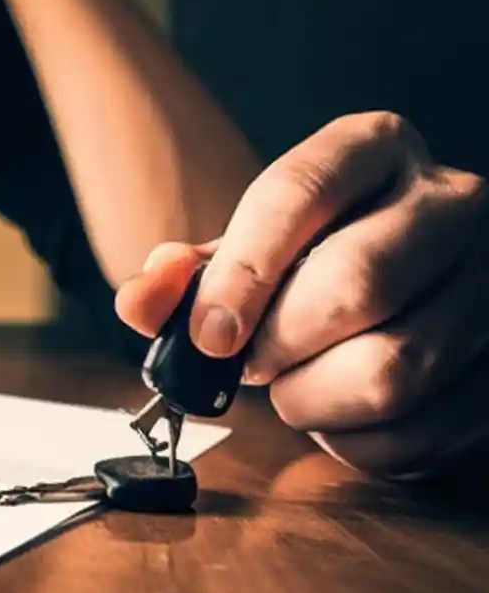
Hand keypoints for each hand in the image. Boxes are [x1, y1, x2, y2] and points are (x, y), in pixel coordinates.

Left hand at [115, 111, 488, 477]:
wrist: (416, 284)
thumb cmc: (316, 262)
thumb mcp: (249, 250)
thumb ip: (186, 275)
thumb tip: (140, 302)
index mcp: (374, 149)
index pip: (300, 194)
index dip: (242, 273)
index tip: (208, 334)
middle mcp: (452, 200)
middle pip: (355, 286)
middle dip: (279, 343)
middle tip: (251, 360)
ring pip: (392, 369)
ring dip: (313, 401)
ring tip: (297, 386)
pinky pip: (421, 430)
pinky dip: (358, 443)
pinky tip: (341, 416)